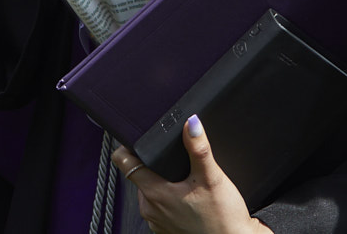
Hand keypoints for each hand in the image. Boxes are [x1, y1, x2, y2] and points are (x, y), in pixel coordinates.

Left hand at [115, 118, 267, 233]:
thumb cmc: (222, 217)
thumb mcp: (212, 178)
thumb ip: (198, 148)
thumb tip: (191, 123)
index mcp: (154, 193)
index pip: (124, 162)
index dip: (127, 146)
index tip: (136, 139)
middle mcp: (150, 209)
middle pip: (139, 175)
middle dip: (152, 165)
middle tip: (173, 161)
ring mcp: (156, 222)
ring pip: (149, 191)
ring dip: (161, 183)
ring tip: (183, 180)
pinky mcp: (165, 230)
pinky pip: (159, 208)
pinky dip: (169, 200)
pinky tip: (187, 198)